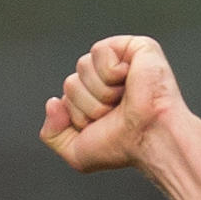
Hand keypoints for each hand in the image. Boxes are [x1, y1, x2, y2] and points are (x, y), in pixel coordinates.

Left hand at [39, 34, 189, 172]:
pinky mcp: (135, 47)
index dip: (78, 115)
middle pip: (71, 82)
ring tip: (123, 99)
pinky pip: (99, 51)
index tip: (104, 125)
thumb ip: (52, 134)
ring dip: (100, 91)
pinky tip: (129, 80)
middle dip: (88, 104)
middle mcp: (108, 79)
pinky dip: (109, 72)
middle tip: (115, 112)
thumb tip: (52, 102)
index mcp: (97, 98)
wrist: (149, 138)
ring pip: (82, 66)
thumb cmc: (122, 147)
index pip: (66, 96)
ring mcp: (122, 61)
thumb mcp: (76, 152)